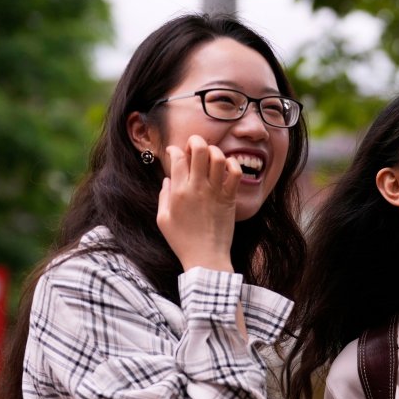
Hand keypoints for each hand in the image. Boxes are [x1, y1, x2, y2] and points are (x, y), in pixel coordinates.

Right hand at [156, 135, 242, 272]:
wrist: (206, 257)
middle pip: (198, 150)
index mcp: (178, 192)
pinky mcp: (229, 198)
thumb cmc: (182, 241)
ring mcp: (215, 192)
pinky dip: (232, 164)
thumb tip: (167, 179)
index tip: (175, 152)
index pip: (178, 158)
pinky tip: (226, 168)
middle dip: (195, 140)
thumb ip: (163, 196)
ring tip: (210, 156)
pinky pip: (235, 173)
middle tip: (194, 145)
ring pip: (217, 157)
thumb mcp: (163, 219)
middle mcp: (197, 188)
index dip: (175, 150)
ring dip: (214, 150)